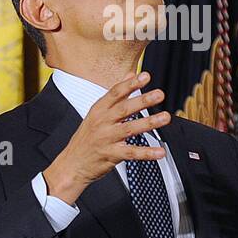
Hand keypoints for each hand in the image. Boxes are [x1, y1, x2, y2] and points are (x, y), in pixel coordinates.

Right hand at [42, 71, 169, 205]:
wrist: (72, 164)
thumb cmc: (87, 138)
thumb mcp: (96, 113)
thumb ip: (115, 95)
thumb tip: (130, 74)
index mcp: (99, 110)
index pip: (115, 93)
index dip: (130, 84)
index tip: (145, 76)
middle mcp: (102, 122)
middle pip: (124, 109)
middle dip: (142, 100)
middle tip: (159, 94)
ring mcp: (106, 139)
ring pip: (130, 129)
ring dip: (149, 123)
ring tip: (165, 118)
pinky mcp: (111, 155)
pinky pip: (132, 153)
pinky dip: (147, 153)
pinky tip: (159, 151)